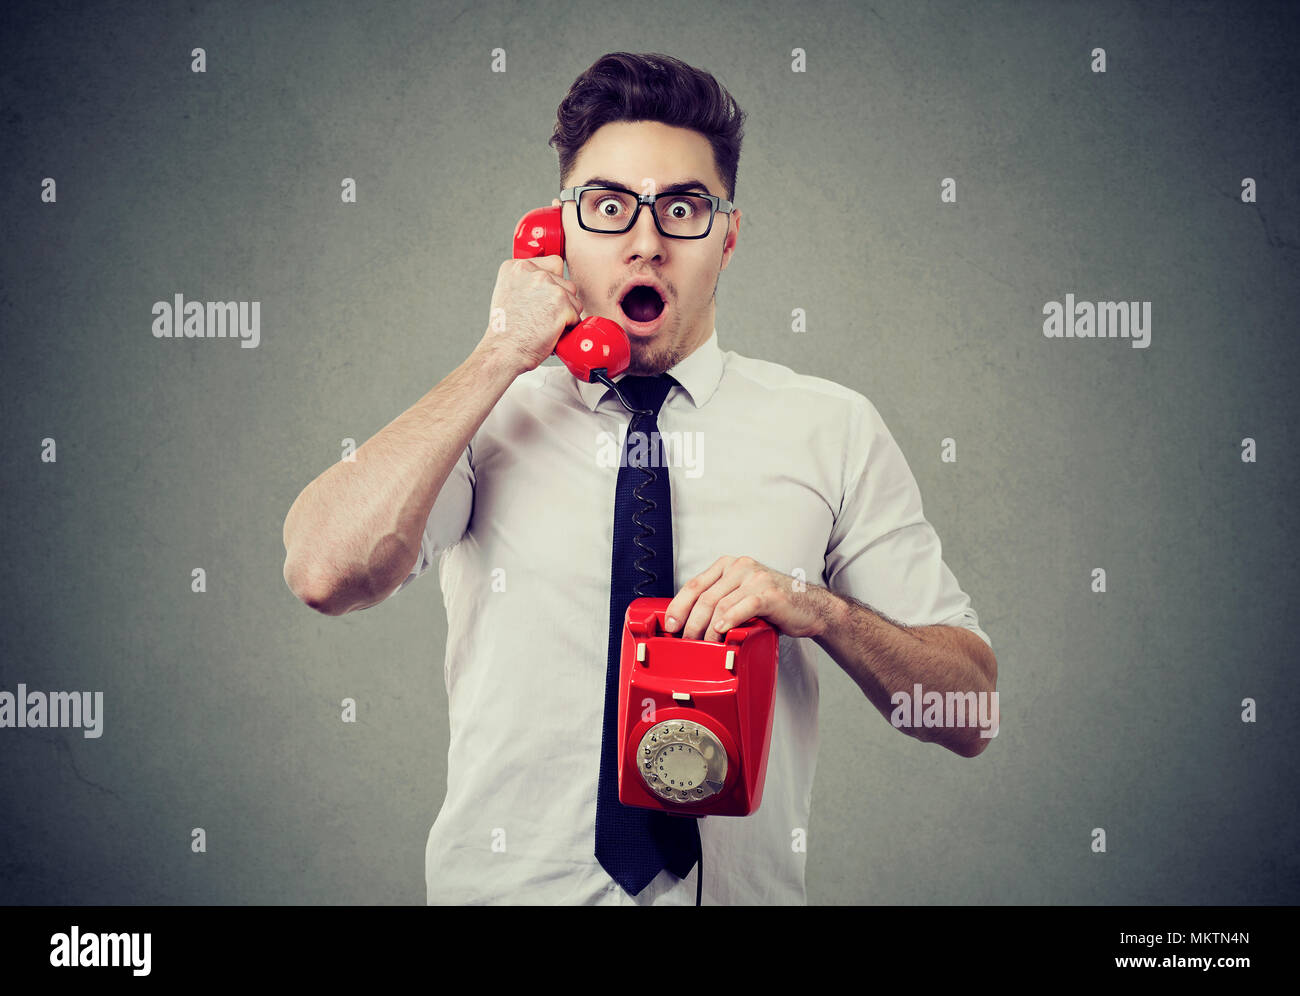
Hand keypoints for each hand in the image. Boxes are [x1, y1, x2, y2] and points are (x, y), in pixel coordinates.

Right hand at [481, 255, 584, 373]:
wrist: (503, 352)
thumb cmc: (505, 331)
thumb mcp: (507, 293)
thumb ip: (526, 281)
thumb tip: (548, 281)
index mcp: (516, 267)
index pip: (553, 264)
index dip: (552, 285)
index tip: (541, 300)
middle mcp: (532, 271)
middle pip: (565, 281)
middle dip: (559, 301)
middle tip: (541, 317)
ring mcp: (549, 286)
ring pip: (573, 298)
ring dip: (566, 313)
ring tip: (545, 325)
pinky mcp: (562, 303)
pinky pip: (577, 315)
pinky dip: (569, 327)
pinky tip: (551, 333)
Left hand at [663, 555, 824, 641]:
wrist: (810, 608)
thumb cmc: (773, 605)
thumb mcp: (740, 597)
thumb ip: (719, 601)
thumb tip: (688, 623)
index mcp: (728, 566)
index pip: (694, 584)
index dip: (678, 606)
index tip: (670, 626)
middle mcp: (739, 567)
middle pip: (704, 597)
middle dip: (690, 623)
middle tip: (686, 642)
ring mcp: (755, 578)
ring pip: (720, 605)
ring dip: (708, 630)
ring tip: (704, 646)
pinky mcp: (769, 593)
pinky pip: (743, 607)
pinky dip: (729, 621)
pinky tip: (722, 633)